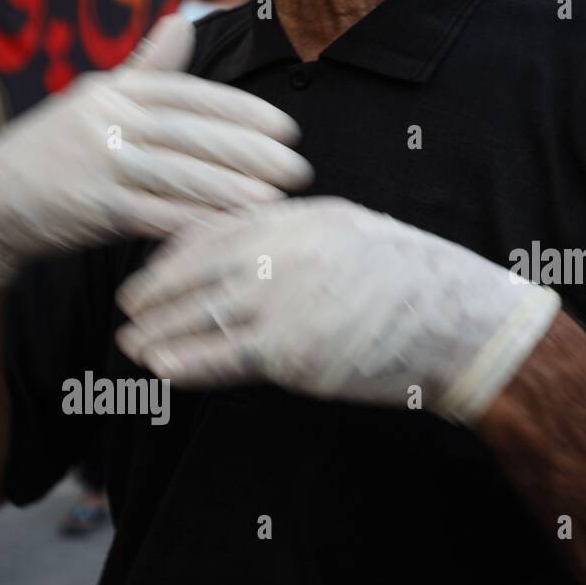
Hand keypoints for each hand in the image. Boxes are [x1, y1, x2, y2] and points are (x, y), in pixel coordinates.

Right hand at [0, 15, 312, 285]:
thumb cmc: (50, 153)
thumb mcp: (93, 101)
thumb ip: (144, 71)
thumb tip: (185, 24)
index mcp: (115, 92)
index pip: (191, 97)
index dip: (241, 113)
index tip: (285, 130)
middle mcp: (109, 121)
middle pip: (193, 135)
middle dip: (250, 153)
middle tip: (298, 169)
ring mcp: (100, 163)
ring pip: (180, 175)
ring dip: (232, 189)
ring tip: (275, 201)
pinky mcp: (93, 207)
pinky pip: (155, 216)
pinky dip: (194, 224)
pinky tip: (227, 232)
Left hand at [115, 198, 561, 424]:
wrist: (460, 323)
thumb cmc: (412, 283)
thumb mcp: (351, 234)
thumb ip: (298, 239)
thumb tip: (256, 251)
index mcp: (298, 217)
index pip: (214, 228)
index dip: (173, 252)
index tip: (151, 268)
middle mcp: (284, 250)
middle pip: (196, 269)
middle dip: (153, 290)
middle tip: (125, 306)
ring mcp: (284, 298)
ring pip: (200, 313)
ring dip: (157, 331)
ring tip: (129, 345)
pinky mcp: (290, 347)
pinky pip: (221, 356)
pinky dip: (184, 362)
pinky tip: (158, 368)